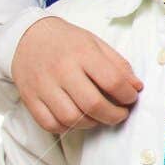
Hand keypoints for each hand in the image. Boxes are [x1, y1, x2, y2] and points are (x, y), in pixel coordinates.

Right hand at [12, 16, 141, 132]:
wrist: (28, 36)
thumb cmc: (67, 41)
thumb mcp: (96, 44)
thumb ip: (119, 65)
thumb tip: (136, 87)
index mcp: (83, 53)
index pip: (112, 81)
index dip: (128, 95)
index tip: (131, 98)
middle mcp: (62, 70)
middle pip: (92, 104)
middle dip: (114, 115)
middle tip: (121, 114)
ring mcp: (43, 86)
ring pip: (71, 118)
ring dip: (91, 123)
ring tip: (99, 116)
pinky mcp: (29, 98)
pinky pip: (49, 123)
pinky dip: (66, 127)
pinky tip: (76, 119)